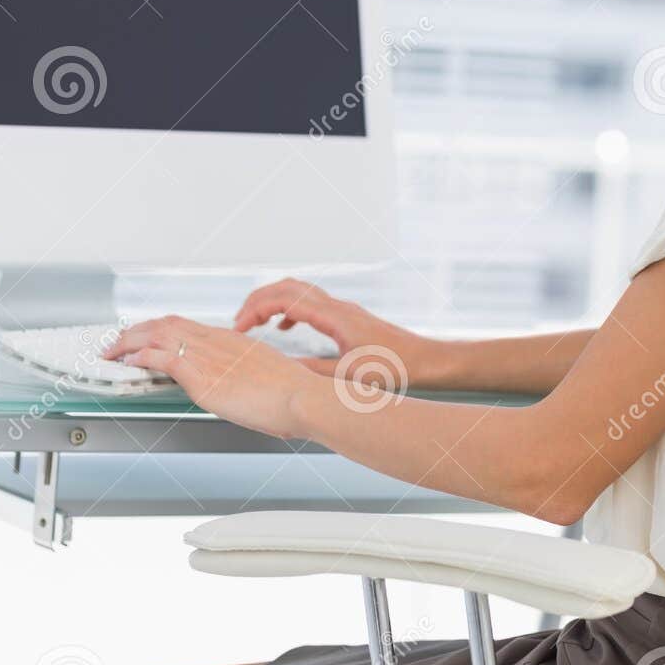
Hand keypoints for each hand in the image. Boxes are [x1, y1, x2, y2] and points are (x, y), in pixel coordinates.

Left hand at [102, 315, 317, 438]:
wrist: (302, 397)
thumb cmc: (293, 393)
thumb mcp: (268, 375)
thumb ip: (248, 374)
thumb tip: (243, 386)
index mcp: (232, 340)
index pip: (186, 325)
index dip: (160, 328)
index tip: (146, 335)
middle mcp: (216, 342)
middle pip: (166, 323)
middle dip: (137, 330)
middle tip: (119, 341)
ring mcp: (208, 357)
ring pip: (156, 335)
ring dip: (128, 341)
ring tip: (112, 350)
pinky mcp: (202, 377)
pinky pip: (160, 358)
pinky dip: (139, 357)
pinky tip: (128, 363)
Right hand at [232, 277, 432, 387]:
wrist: (427, 360)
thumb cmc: (396, 367)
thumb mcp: (349, 378)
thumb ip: (313, 373)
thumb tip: (279, 370)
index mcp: (334, 316)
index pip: (284, 299)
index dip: (255, 309)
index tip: (238, 329)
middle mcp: (337, 306)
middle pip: (287, 286)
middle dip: (257, 300)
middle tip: (237, 324)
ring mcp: (343, 310)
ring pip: (298, 291)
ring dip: (272, 302)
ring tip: (253, 324)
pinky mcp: (347, 318)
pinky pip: (310, 303)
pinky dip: (289, 309)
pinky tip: (284, 329)